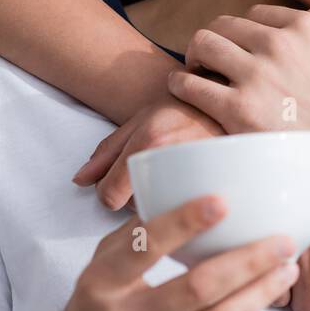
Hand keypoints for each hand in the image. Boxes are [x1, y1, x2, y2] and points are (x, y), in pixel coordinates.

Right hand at [0, 197, 298, 310]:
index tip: (222, 201)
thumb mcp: (96, 274)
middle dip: (249, 260)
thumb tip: (174, 192)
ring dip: (261, 293)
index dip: (184, 222)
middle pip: (198, 286)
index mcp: (102, 285)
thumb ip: (133, 238)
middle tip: (282, 240)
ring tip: (286, 270)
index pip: (145, 247)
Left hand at [73, 92, 222, 209]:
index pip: (109, 194)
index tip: (120, 184)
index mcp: (146, 141)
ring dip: (160, 199)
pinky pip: (187, 209)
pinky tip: (189, 186)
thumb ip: (107, 151)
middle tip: (153, 174)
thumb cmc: (183, 108)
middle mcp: (169, 156)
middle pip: (134, 205)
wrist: (230, 101)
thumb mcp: (141, 120)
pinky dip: (182, 203)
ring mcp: (196, 171)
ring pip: (159, 209)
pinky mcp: (217, 182)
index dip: (109, 193)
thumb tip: (79, 180)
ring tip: (174, 177)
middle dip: (136, 195)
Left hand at [168, 5, 309, 143]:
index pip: (257, 14)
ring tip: (196, 70)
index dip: (246, 30)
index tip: (241, 46)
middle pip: (225, 25)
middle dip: (216, 38)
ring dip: (195, 55)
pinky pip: (190, 84)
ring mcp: (255, 76)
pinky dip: (180, 83)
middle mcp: (278, 46)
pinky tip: (184, 90)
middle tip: (211, 58)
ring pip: (203, 44)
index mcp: (306, 30)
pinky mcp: (236, 108)